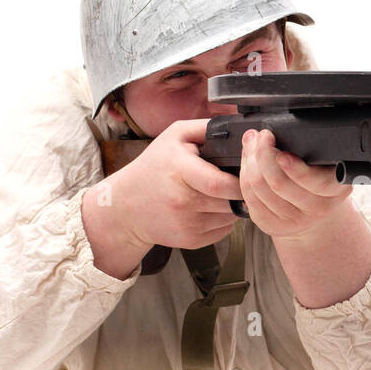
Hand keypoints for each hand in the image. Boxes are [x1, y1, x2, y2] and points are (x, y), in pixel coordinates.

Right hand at [107, 118, 241, 250]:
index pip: (220, 184)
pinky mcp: (191, 241)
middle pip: (230, 201)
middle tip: (235, 182)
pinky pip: (224, 231)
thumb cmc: (153, 167)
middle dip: (239, 192)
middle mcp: (183, 201)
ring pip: (231, 217)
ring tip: (217, 194)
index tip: (245, 174)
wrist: (125, 206)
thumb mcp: (174, 136)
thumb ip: (206, 128)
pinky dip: (224, 220)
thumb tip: (239, 130)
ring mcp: (187, 224)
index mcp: (179, 171)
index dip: (239, 181)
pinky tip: (208, 208)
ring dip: (232, 206)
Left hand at [238, 128, 353, 240]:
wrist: (314, 209)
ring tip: (251, 147)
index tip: (280, 148)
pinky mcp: (275, 226)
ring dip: (249, 163)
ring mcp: (295, 221)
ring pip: (260, 190)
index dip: (293, 167)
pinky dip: (244, 180)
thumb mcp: (324, 160)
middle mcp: (318, 209)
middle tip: (260, 137)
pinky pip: (251, 201)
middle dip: (262, 154)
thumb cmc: (317, 176)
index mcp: (336, 189)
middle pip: (278, 183)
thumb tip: (262, 135)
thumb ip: (305, 146)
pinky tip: (248, 167)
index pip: (314, 181)